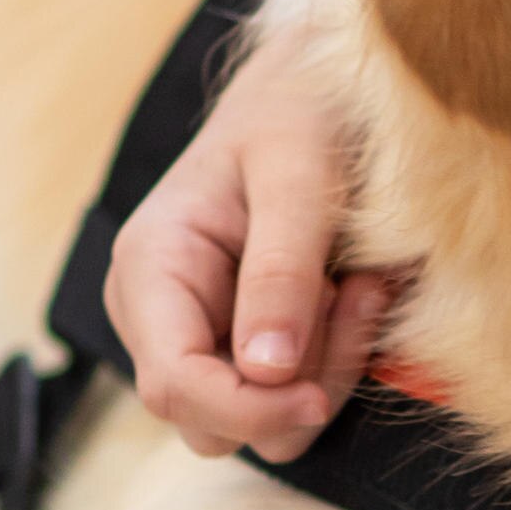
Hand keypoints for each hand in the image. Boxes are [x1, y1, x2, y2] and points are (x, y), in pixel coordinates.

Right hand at [100, 23, 393, 463]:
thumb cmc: (301, 110)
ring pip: (263, 424)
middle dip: (298, 387)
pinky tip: (358, 293)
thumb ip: (282, 268)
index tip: (316, 395)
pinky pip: (294, 395)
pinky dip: (337, 360)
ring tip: (360, 285)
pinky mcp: (251, 346)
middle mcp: (163, 316)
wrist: (317, 86)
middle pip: (216, 422)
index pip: (173, 382)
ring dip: (328, 371)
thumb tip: (267, 369)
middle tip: (357, 296)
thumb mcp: (299, 173)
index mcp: (150, 268)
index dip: (245, 408)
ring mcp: (203, 336)